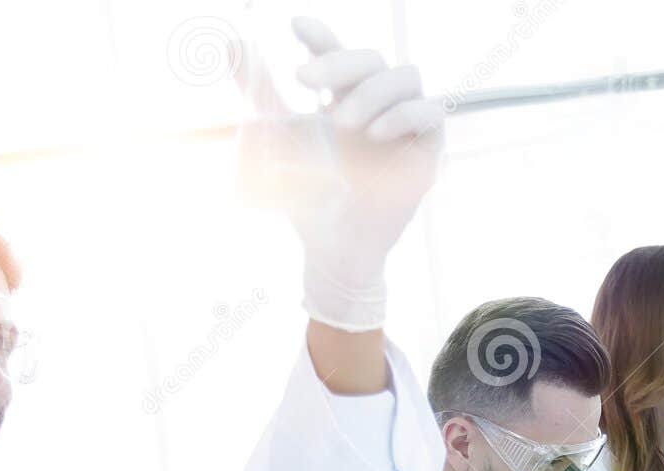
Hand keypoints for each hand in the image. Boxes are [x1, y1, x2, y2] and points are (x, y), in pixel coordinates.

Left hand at [238, 17, 443, 331]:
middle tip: (303, 78)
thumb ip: (259, 93)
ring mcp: (406, 124)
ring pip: (406, 75)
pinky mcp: (427, 149)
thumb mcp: (279, 139)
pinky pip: (431, 112)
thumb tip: (232, 46)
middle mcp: (379, 103)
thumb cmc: (309, 197)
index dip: (322, 36)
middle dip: (338, 62)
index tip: (296, 28)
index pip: (339, 53)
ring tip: (341, 121)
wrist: (332, 249)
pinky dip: (404, 114)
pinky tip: (374, 134)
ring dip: (371, 90)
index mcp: (344, 96)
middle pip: (371, 58)